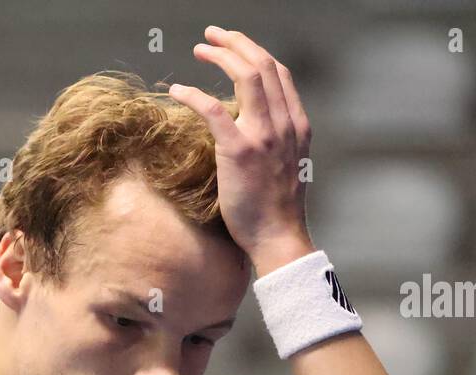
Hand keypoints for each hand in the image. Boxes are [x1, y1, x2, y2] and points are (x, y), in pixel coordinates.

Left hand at [168, 27, 314, 276]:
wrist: (278, 237)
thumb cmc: (277, 210)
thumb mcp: (288, 166)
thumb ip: (277, 142)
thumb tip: (256, 130)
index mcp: (298, 125)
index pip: (280, 74)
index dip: (256, 53)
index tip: (235, 47)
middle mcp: (285, 123)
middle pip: (263, 64)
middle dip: (236, 42)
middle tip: (213, 36)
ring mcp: (264, 135)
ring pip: (246, 76)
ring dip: (220, 56)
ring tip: (200, 49)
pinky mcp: (239, 151)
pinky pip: (213, 110)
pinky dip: (193, 94)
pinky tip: (177, 91)